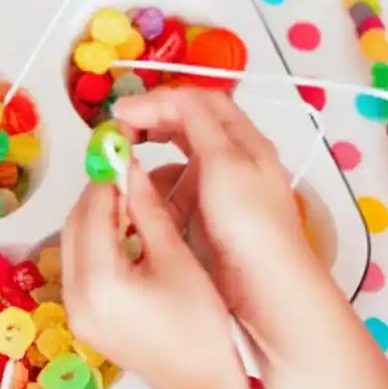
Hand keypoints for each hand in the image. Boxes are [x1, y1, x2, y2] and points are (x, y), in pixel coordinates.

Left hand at [62, 162, 251, 388]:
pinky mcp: (81, 315)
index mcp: (100, 283)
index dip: (105, 175)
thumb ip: (148, 210)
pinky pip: (79, 262)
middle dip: (99, 192)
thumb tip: (130, 170)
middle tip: (124, 167)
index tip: (118, 148)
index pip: (92, 210)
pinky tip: (124, 227)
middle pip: (75, 223)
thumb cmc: (199, 330)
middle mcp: (76, 296)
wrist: (200, 385)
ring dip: (97, 213)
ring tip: (129, 194)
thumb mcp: (177, 259)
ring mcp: (75, 309)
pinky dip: (97, 238)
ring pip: (73, 240)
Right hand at [111, 88, 316, 313]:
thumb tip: (166, 96)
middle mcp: (232, 161)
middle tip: (118, 138)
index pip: (197, 102)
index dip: (158, 100)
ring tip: (126, 178)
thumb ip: (196, 122)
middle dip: (149, 128)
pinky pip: (174, 199)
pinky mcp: (207, 221)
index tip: (122, 114)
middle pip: (185, 128)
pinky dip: (156, 198)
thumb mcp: (224, 161)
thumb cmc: (250, 224)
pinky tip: (143, 209)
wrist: (269, 291)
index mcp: (243, 141)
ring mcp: (219, 193)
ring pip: (175, 165)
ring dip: (150, 167)